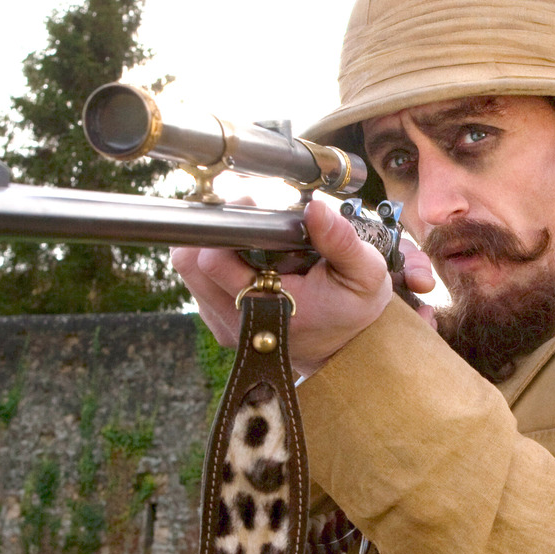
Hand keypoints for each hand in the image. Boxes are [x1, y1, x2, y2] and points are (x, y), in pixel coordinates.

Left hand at [172, 196, 437, 376]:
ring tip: (248, 236)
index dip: (226, 225)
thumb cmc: (354, 307)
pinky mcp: (220, 326)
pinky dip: (214, 264)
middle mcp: (240, 324)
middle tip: (247, 216)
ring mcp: (226, 327)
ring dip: (210, 245)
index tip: (251, 204)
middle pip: (190, 264)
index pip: (213, 261)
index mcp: (272, 309)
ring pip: (189, 273)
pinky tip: (246, 258)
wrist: (347, 349)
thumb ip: (341, 240)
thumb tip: (315, 208)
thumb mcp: (364, 272)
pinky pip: (198, 286)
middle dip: (213, 231)